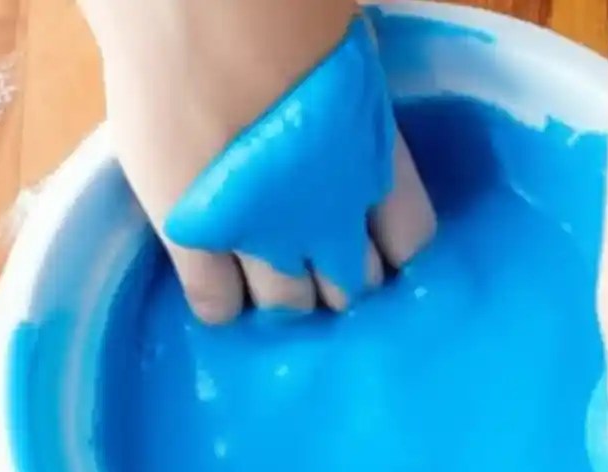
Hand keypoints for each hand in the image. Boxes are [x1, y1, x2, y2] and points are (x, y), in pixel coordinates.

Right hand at [79, 0, 434, 322]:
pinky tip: (224, 303)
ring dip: (288, 294)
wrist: (202, 11)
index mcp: (377, 165)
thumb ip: (357, 114)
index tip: (378, 246)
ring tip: (275, 282)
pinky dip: (223, 306)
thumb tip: (354, 125)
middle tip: (323, 266)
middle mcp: (330, 215)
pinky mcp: (196, 239)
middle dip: (343, 277)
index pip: (411, 240)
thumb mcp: (349, 65)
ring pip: (289, 301)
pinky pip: (217, 301)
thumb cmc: (284, 10)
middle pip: (354, 282)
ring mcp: (263, 235)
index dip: (393, 249)